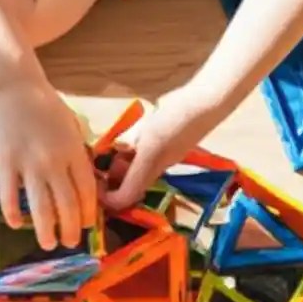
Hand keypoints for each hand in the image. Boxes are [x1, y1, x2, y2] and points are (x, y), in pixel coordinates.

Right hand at [0, 84, 97, 250]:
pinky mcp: (6, 164)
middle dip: (70, 229)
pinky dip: (13, 213)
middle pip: (67, 204)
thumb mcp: (72, 128)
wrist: (15, 90)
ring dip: (46, 230)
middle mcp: (54, 162)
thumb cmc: (47, 107)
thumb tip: (83, 186)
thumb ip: (78, 156)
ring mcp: (29, 164)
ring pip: (41, 206)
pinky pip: (10, 195)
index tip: (87, 226)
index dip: (88, 213)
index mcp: (74, 152)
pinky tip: (16, 224)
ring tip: (48, 244)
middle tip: (70, 243)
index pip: (86, 191)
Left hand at [102, 86, 219, 210]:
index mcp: (149, 167)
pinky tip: (131, 135)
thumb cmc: (178, 116)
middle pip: (129, 186)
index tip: (94, 186)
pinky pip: (143, 158)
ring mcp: (163, 158)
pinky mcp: (167, 148)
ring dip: (122, 164)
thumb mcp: (149, 129)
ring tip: (111, 145)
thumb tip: (117, 148)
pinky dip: (132, 153)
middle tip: (99, 160)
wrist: (207, 102)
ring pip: (136, 171)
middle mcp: (156, 168)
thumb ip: (130, 140)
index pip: (126, 196)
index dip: (108, 199)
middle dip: (112, 178)